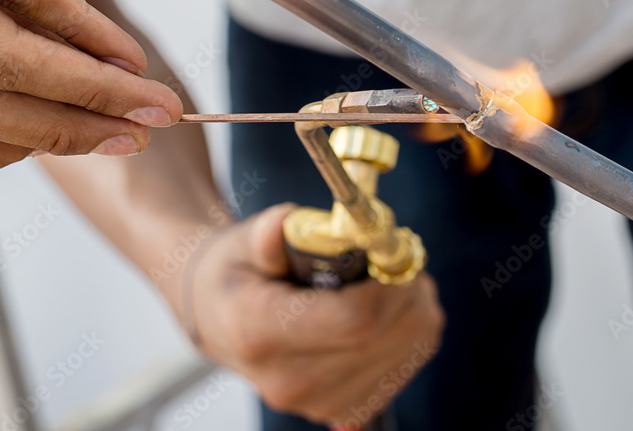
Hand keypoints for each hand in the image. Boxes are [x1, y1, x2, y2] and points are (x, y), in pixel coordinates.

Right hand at [188, 205, 444, 426]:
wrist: (219, 319)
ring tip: (387, 279)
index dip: (388, 285)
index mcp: (257, 332)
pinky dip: (408, 333)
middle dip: (405, 290)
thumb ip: (267, 234)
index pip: (353, 321)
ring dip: (413, 309)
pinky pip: (403, 367)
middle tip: (398, 254)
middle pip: (383, 338)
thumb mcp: (241, 242)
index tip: (391, 248)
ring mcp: (318, 403)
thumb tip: (285, 221)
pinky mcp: (344, 410)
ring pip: (403, 352)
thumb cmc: (238, 272)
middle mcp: (287, 381)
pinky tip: (384, 310)